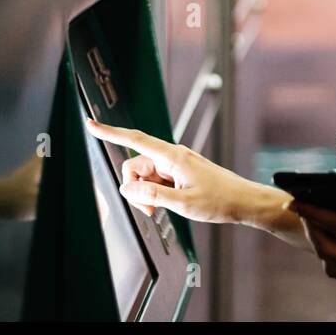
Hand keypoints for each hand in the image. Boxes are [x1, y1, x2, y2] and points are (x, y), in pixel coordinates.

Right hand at [85, 120, 264, 225]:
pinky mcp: (178, 174)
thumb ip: (152, 196)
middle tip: (149, 210)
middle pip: (135, 165)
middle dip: (135, 188)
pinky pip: (155, 181)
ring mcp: (175, 166)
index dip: (111, 132)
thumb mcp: (183, 203)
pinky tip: (166, 205)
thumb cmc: (220, 200)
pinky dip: (154, 195)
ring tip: (160, 210)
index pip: (135, 140)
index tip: (91, 124)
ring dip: (145, 195)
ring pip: (144, 176)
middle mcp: (172, 157)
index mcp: (173, 157)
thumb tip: (126, 189)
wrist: (244, 202)